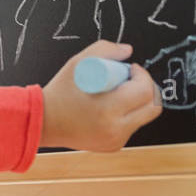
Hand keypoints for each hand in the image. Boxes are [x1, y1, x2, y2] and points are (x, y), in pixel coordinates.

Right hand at [40, 40, 162, 151]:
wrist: (43, 122)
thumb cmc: (59, 93)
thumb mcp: (77, 63)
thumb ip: (104, 50)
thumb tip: (127, 51)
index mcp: (108, 109)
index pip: (145, 91)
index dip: (143, 75)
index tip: (131, 69)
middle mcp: (115, 129)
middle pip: (152, 107)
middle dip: (147, 89)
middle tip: (131, 81)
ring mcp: (115, 140)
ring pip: (144, 117)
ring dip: (138, 102)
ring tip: (119, 94)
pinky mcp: (114, 145)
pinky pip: (132, 126)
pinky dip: (128, 115)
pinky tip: (112, 108)